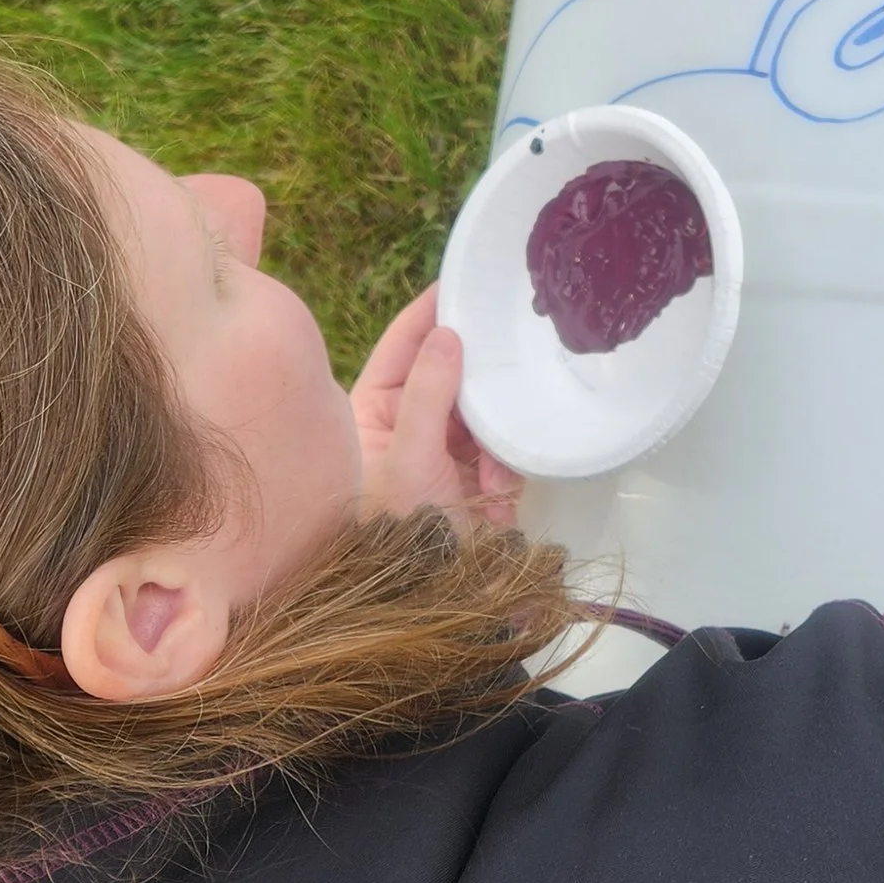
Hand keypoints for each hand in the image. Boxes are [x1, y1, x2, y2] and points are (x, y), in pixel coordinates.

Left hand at [351, 287, 522, 530]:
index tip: (463, 277)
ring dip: (495, 438)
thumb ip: (428, 393)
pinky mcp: (477, 483)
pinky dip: (505, 472)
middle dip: (480, 381)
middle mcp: (407, 427)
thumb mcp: (408, 459)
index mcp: (373, 412)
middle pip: (452, 376)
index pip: (404, 344)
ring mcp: (444, 455)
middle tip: (510, 359)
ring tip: (492, 472)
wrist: (434, 605)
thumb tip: (451, 333)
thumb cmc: (399, 531)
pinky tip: (499, 499)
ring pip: (484, 413)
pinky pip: (502, 453)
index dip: (431, 310)